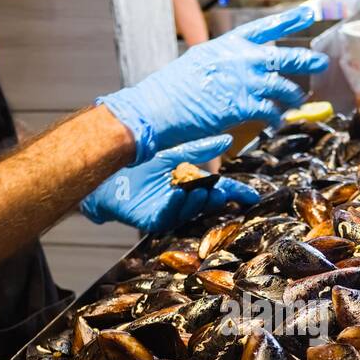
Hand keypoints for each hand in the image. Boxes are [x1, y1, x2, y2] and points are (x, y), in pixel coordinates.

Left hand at [81, 135, 257, 233]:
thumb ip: (198, 149)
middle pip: (206, 202)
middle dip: (216, 199)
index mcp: (189, 183)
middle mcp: (182, 199)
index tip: (252, 196)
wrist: (108, 170)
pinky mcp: (153, 219)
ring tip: (201, 192)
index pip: (217, 188)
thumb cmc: (138, 161)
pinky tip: (178, 195)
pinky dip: (175, 205)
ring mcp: (169, 211)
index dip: (234, 192)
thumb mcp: (173, 152)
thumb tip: (226, 140)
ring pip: (189, 211)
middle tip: (225, 194)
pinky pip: (168, 215)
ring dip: (197, 203)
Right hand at [99, 5, 328, 164]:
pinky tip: (277, 120)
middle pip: (283, 55)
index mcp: (227, 44)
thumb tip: (237, 68)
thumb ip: (223, 62)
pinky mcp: (242, 106)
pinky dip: (276, 117)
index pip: (264, 27)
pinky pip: (270, 111)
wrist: (157, 108)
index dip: (289, 20)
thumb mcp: (198, 62)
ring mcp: (243, 82)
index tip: (308, 13)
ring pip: (282, 86)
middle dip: (305, 59)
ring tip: (298, 99)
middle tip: (321, 62)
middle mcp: (239, 59)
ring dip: (293, 94)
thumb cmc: (171, 89)